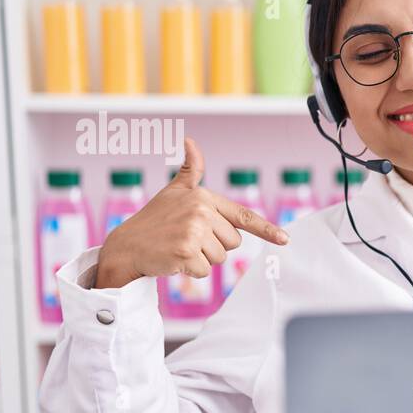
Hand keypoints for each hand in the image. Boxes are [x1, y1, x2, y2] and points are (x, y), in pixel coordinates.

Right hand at [95, 138, 288, 289]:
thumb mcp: (174, 192)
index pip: (243, 216)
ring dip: (201, 259)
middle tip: (188, 238)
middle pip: (233, 244)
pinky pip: (204, 271)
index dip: (267, 229)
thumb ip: (190, 170)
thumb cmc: (154, 219)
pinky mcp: (186, 252)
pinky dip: (190, 271)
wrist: (126, 244)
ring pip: (220, 259)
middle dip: (214, 246)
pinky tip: (173, 259)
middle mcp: (201, 211)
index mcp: (203, 197)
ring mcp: (194, 231)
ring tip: (179, 247)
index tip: (285, 239)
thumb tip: (190, 141)